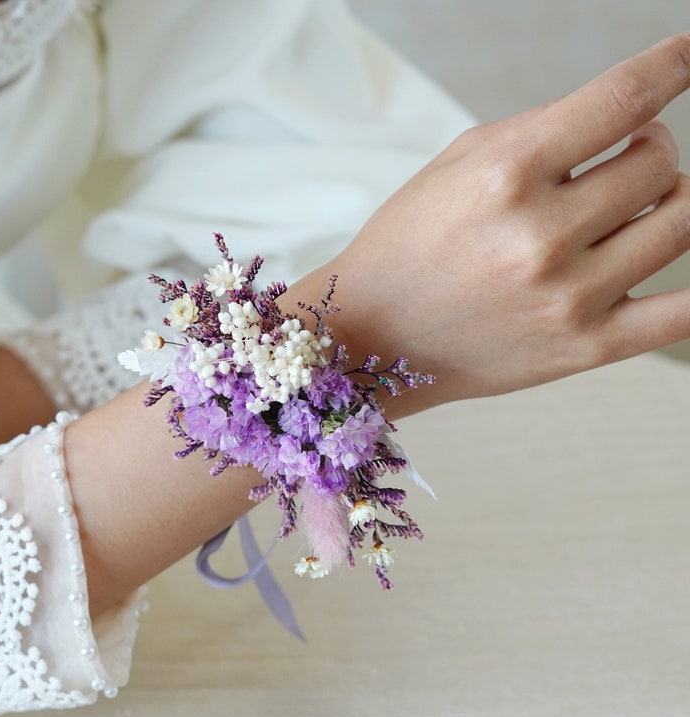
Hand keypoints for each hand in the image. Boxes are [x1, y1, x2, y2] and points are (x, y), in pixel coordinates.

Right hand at [296, 33, 689, 417]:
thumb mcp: (453, 166)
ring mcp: (567, 297)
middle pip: (658, 162)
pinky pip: (683, 313)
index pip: (622, 98)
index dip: (671, 64)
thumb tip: (623, 115)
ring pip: (682, 223)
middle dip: (648, 149)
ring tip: (633, 209)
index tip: (686, 55)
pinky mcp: (583, 347)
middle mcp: (541, 235)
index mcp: (504, 176)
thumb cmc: (406, 247)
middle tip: (621, 159)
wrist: (371, 336)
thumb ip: (537, 132)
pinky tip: (681, 266)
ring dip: (670, 200)